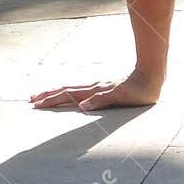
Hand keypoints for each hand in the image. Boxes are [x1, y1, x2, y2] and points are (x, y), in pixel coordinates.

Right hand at [31, 69, 163, 111]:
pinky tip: (72, 96)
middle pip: (66, 91)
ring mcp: (98, 87)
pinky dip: (71, 94)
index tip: (36, 104)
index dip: (51, 100)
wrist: (151, 76)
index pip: (67, 95)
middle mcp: (94, 88)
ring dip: (57, 93)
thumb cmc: (138, 91)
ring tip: (45, 96)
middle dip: (48, 96)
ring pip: (72, 90)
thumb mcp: (121, 98)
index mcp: (94, 90)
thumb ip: (101, 100)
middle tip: (32, 100)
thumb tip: (82, 107)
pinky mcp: (105, 88)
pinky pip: (82, 91)